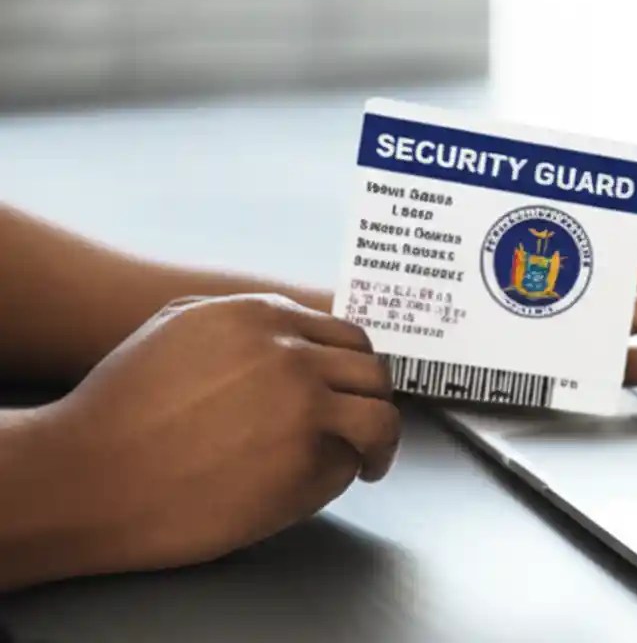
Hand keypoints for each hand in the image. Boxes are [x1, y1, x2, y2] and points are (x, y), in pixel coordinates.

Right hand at [20, 294, 398, 583]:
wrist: (91, 474)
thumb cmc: (122, 405)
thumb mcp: (175, 325)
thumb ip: (241, 320)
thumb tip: (296, 332)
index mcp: (263, 316)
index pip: (346, 335)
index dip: (355, 366)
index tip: (357, 387)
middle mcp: (293, 355)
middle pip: (372, 372)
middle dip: (375, 398)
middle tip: (371, 425)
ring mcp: (306, 408)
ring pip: (379, 418)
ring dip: (381, 440)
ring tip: (373, 460)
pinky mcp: (306, 462)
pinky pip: (348, 465)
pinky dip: (346, 475)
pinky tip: (321, 483)